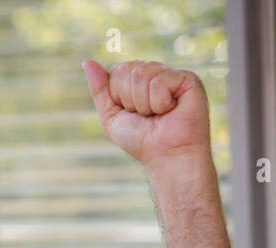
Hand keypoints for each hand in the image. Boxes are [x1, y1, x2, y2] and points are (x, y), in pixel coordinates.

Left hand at [81, 60, 211, 170]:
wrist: (166, 156)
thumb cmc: (141, 140)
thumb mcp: (111, 116)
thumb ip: (99, 90)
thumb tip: (87, 62)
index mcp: (139, 81)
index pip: (116, 71)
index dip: (118, 96)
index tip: (132, 113)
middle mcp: (156, 73)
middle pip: (126, 70)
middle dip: (129, 99)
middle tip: (146, 115)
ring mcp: (173, 75)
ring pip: (141, 74)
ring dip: (143, 103)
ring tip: (158, 114)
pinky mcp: (188, 79)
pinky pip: (159, 81)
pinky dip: (159, 102)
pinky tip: (171, 110)